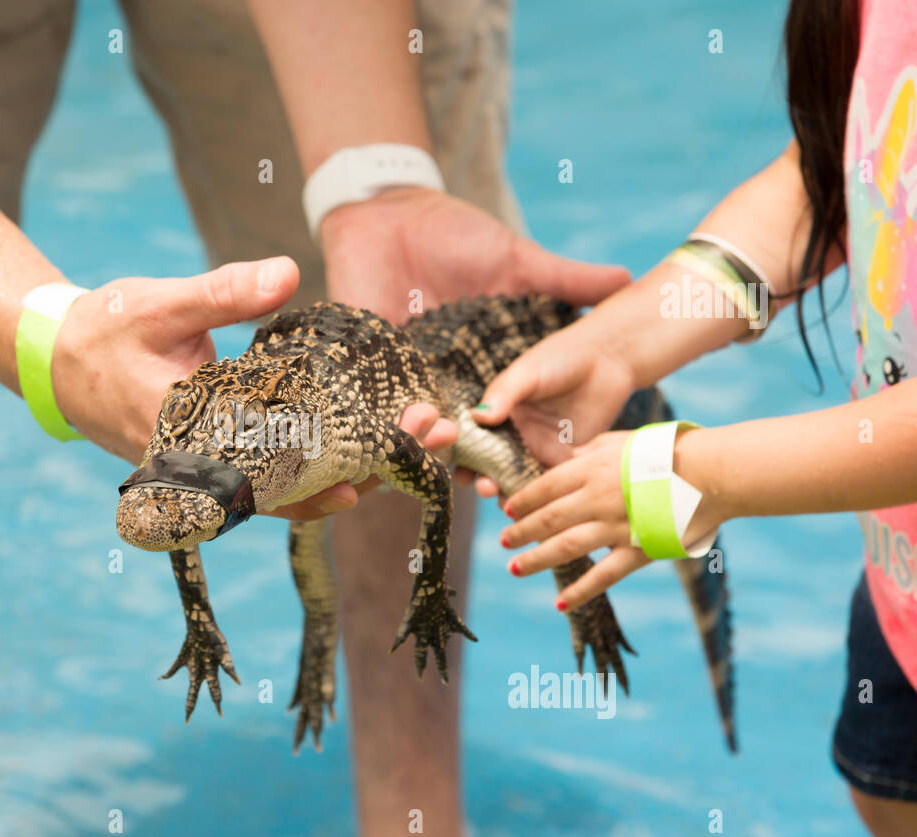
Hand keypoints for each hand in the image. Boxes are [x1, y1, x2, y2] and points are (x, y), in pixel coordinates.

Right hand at [51, 255, 435, 522]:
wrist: (55, 361)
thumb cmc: (106, 328)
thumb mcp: (162, 302)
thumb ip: (226, 292)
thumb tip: (289, 273)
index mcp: (176, 427)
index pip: (252, 464)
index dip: (311, 472)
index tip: (364, 467)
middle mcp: (184, 464)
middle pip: (268, 493)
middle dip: (332, 483)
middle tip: (392, 469)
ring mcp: (189, 473)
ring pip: (262, 499)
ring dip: (319, 490)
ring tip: (379, 478)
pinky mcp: (196, 468)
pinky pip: (249, 488)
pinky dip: (292, 484)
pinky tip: (338, 474)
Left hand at [319, 186, 631, 493]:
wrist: (388, 206)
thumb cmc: (453, 231)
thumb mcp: (515, 259)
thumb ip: (564, 279)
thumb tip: (628, 279)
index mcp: (476, 363)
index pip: (497, 419)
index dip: (510, 448)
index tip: (528, 474)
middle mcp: (438, 377)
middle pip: (451, 431)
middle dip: (465, 457)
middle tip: (477, 481)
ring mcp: (396, 373)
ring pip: (408, 424)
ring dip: (421, 439)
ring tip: (436, 441)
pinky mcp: (358, 363)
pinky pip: (358, 400)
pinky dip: (368, 418)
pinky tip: (383, 433)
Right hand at [470, 317, 637, 493]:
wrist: (608, 358)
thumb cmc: (561, 357)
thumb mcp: (527, 372)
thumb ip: (504, 394)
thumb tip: (477, 417)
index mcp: (499, 415)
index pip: (474, 443)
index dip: (464, 461)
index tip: (461, 474)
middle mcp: (515, 436)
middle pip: (494, 468)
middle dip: (487, 482)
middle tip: (488, 488)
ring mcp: (539, 448)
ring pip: (520, 480)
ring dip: (513, 494)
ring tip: (512, 502)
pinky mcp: (565, 458)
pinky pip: (551, 481)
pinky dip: (544, 495)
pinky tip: (541, 502)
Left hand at [498, 430, 723, 610]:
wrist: (713, 471)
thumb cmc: (670, 451)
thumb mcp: (623, 440)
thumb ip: (592, 450)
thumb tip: (569, 457)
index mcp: (592, 468)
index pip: (545, 487)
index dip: (523, 500)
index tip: (506, 510)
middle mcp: (597, 498)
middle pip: (548, 518)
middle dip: (520, 532)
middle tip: (502, 541)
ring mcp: (616, 526)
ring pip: (565, 546)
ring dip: (536, 559)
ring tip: (515, 569)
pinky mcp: (639, 549)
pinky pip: (604, 575)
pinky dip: (580, 592)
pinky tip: (560, 603)